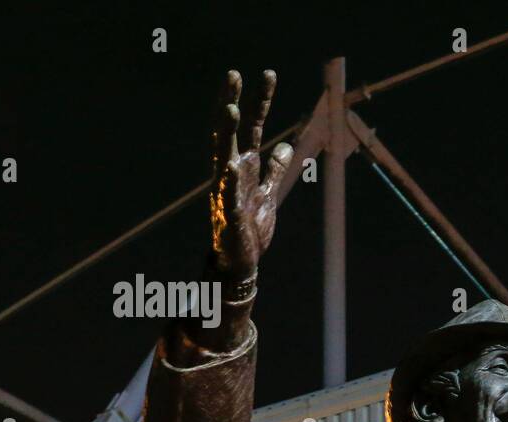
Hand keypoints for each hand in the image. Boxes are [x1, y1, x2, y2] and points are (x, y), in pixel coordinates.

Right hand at [209, 70, 292, 280]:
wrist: (242, 261)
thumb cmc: (251, 227)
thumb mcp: (269, 193)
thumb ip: (275, 170)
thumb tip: (283, 146)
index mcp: (245, 166)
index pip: (253, 127)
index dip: (260, 102)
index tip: (266, 75)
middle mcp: (232, 172)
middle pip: (231, 132)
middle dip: (232, 102)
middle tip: (232, 74)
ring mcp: (227, 190)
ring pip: (223, 154)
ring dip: (225, 131)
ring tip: (228, 107)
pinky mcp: (228, 213)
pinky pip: (227, 194)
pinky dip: (229, 181)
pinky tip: (230, 166)